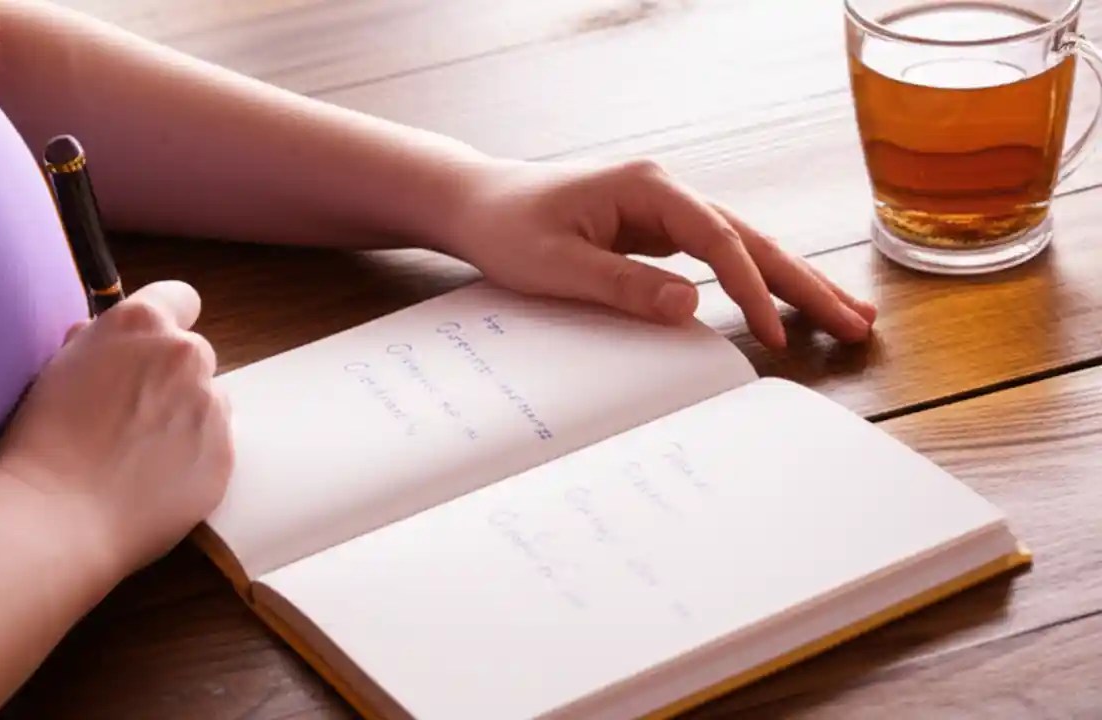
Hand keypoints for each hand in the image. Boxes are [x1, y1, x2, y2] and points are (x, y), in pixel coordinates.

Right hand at [0, 281, 232, 575]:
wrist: (57, 516)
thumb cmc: (42, 441)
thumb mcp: (58, 367)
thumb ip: (96, 342)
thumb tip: (105, 334)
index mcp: (141, 322)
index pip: (179, 297)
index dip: (166, 321)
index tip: (152, 347)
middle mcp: (185, 354)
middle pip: (193, 354)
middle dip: (171, 377)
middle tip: (132, 414)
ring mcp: (210, 403)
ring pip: (208, 400)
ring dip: (186, 417)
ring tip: (139, 454)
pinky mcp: (224, 451)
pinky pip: (215, 445)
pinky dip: (193, 457)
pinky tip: (153, 479)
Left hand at [443, 158, 875, 348]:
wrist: (480, 204)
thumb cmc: (509, 228)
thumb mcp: (557, 264)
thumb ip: (622, 285)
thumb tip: (692, 306)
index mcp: (649, 189)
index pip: (719, 240)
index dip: (752, 289)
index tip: (777, 334)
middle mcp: (668, 193)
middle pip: (752, 239)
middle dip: (805, 282)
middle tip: (857, 322)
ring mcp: (667, 211)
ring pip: (746, 246)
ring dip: (794, 281)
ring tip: (849, 314)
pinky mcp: (660, 230)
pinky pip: (722, 258)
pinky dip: (757, 281)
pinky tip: (787, 301)